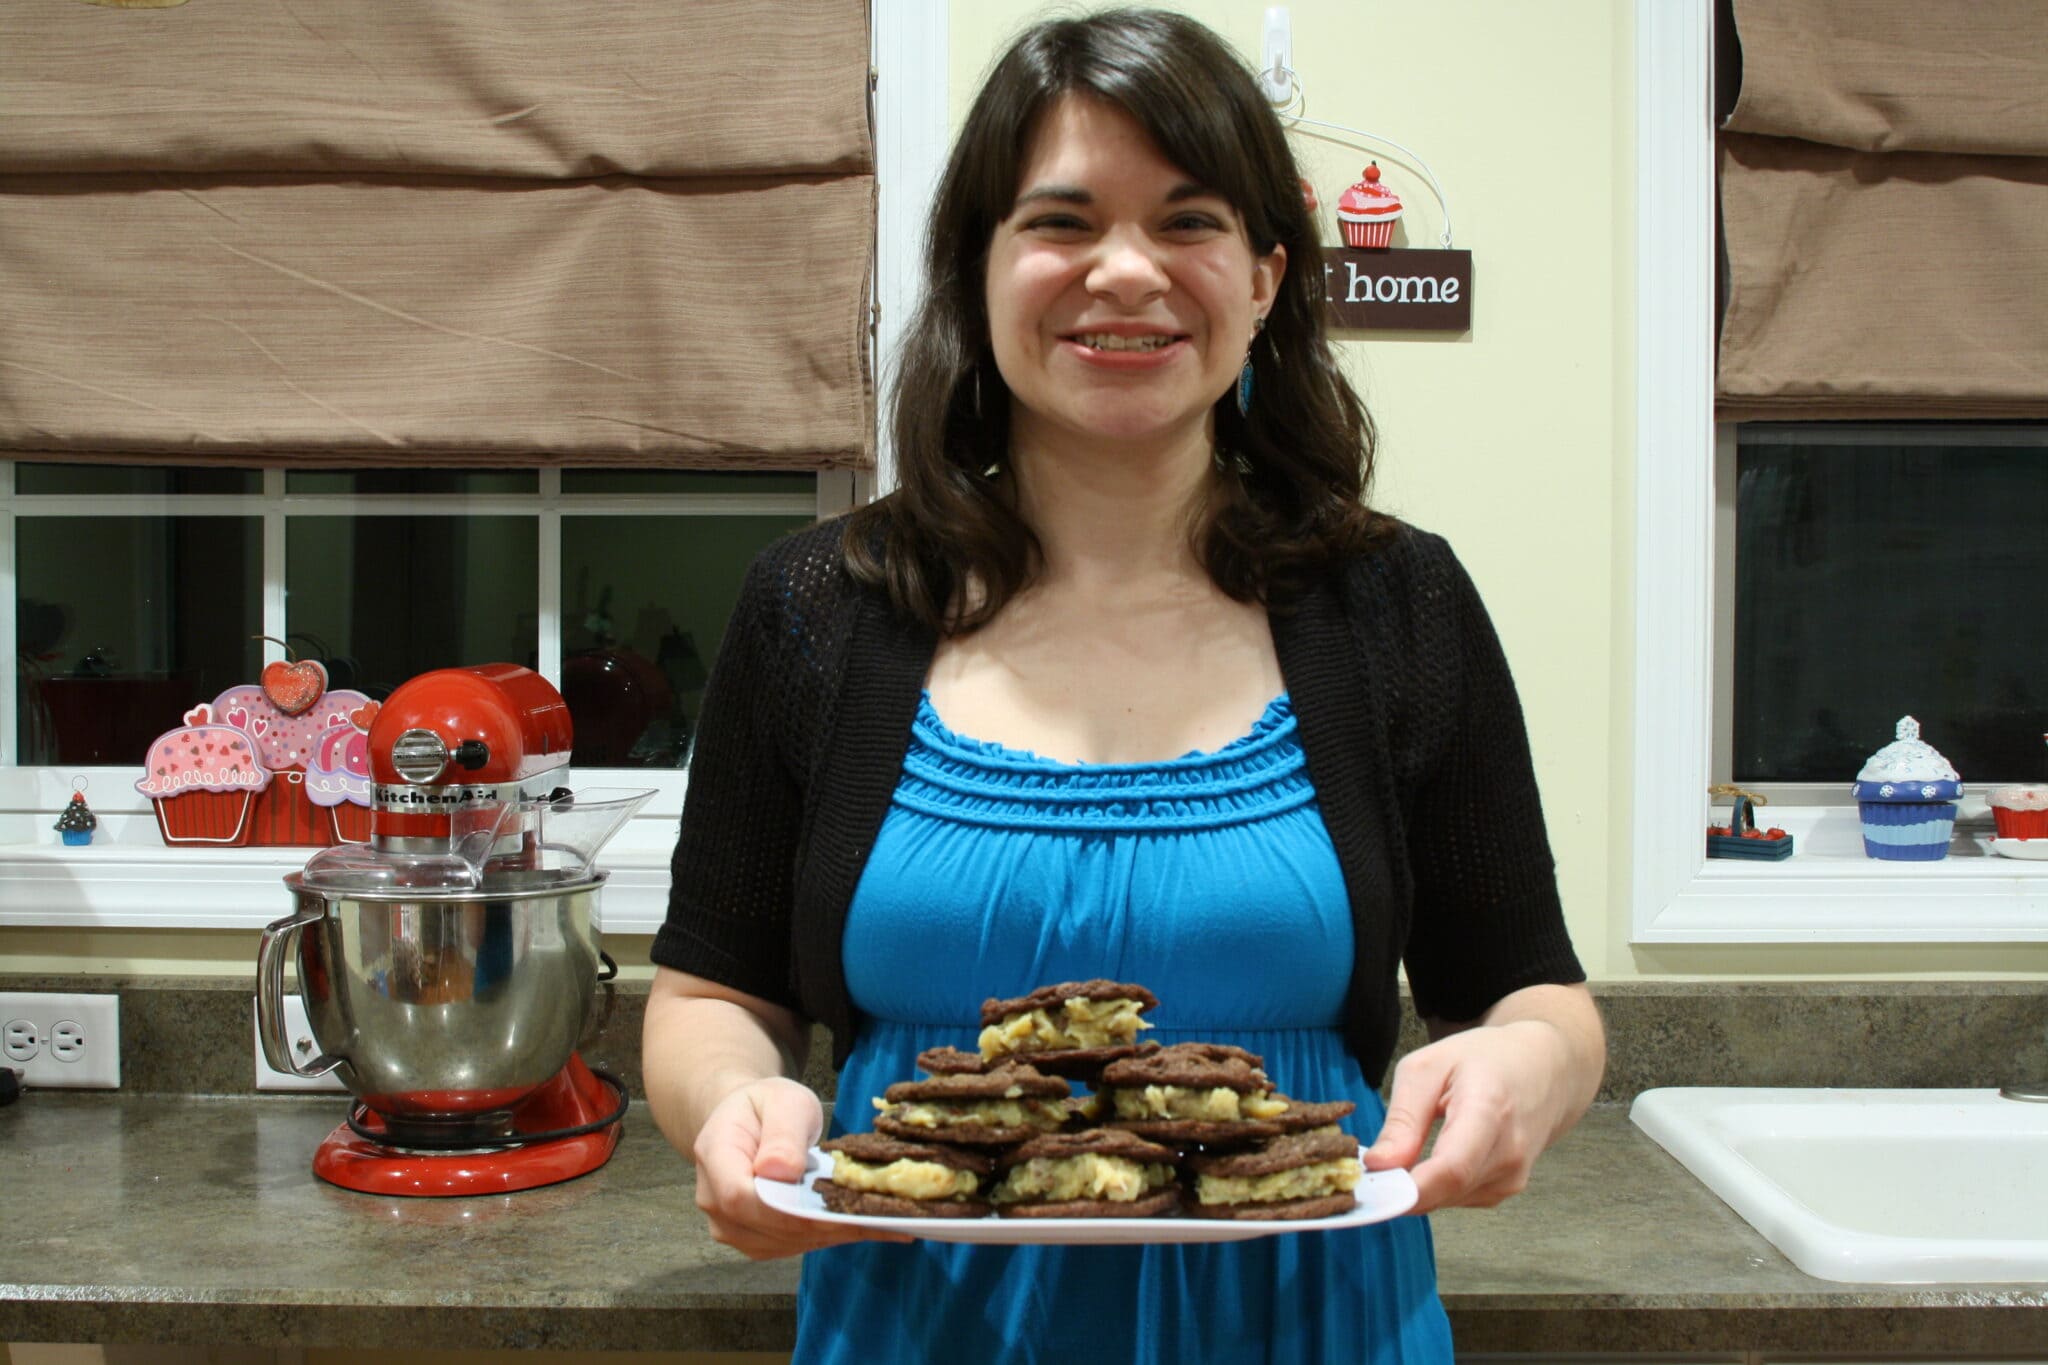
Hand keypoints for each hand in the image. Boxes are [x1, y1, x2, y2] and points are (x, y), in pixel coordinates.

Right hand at [692, 1076, 912, 1258]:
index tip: (837, 1206)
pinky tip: (865, 1225)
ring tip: (884, 1223)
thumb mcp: (783, 1101)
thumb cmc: (767, 1105)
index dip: (788, 1209)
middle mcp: (713, 1200)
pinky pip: (791, 1244)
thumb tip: (779, 1172)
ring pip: (783, 1242)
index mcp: (714, 1155)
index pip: (741, 1196)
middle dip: (824, 1224)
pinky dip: (829, 1236)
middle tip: (879, 1217)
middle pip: (767, 1226)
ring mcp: (731, 1225)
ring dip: (833, 1234)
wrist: (749, 1121)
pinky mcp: (754, 1238)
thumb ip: (782, 1134)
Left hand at [1360, 1020, 1571, 1212]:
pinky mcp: (1507, 1189)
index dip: (1408, 1188)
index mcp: (1490, 1109)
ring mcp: (1513, 1175)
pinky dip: (1435, 1185)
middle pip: (1446, 1190)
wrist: (1542, 1070)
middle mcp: (1509, 1151)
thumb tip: (1378, 1165)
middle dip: (1400, 1188)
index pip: (1452, 1168)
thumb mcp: (1429, 1067)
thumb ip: (1404, 1118)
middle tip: (1368, 1168)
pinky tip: (1433, 1156)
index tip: (1372, 1187)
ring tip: (1405, 1148)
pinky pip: (1457, 1198)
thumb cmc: (1484, 1060)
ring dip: (1416, 1186)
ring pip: (1447, 1199)